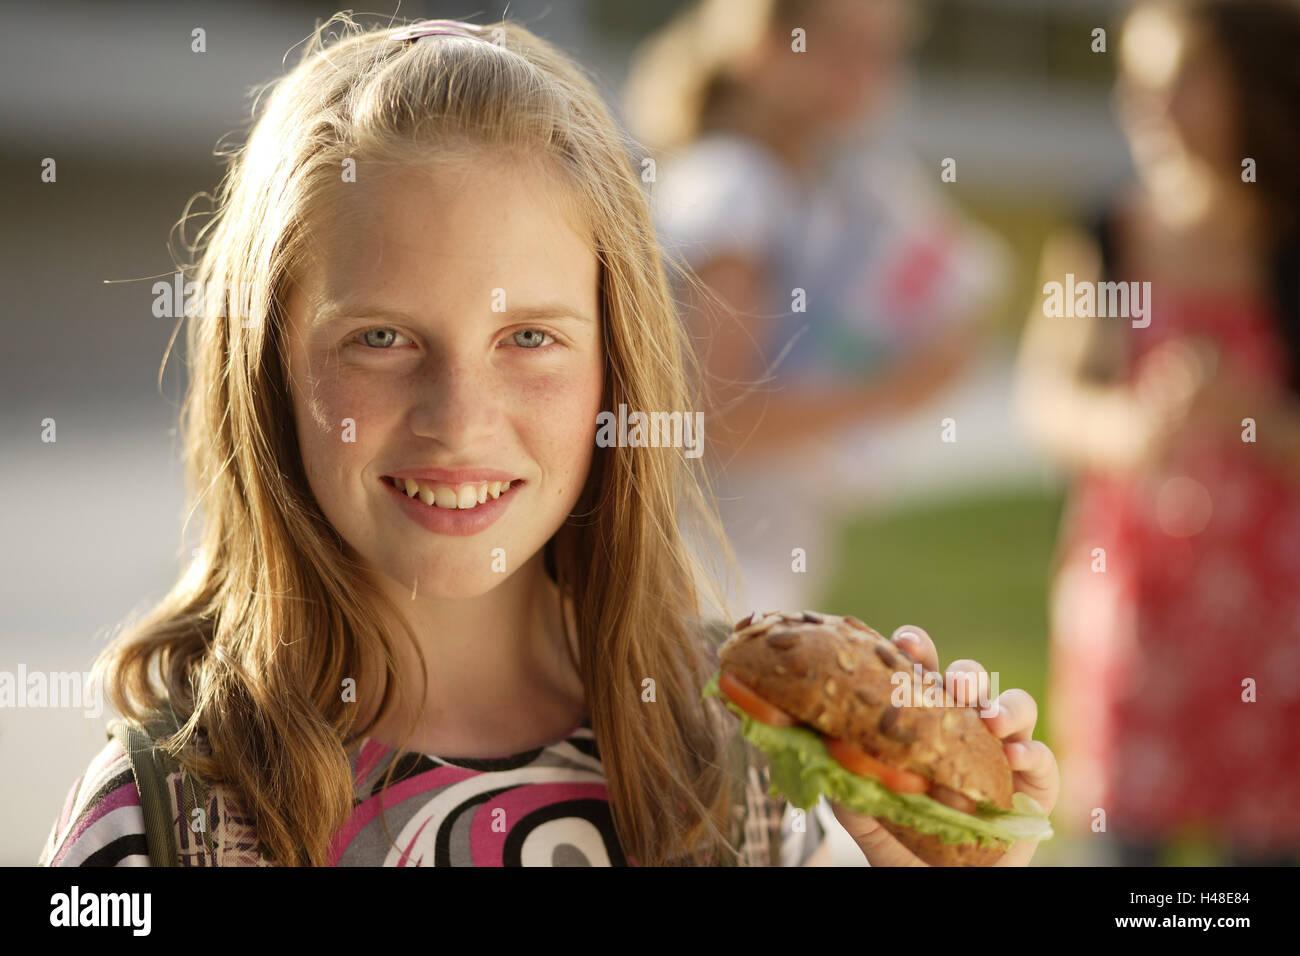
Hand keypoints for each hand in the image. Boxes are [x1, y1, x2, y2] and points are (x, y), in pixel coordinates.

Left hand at [828, 625, 1059, 866]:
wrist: (949, 887)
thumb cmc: (907, 849)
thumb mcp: (869, 821)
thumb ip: (849, 790)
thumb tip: (821, 749)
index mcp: (925, 721)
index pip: (920, 674)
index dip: (916, 651)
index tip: (904, 643)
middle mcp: (967, 727)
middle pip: (970, 681)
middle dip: (965, 674)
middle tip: (956, 685)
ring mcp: (1004, 750)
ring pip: (1014, 706)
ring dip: (1003, 704)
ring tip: (989, 719)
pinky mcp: (1037, 782)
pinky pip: (1041, 756)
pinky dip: (1031, 751)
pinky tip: (1015, 757)